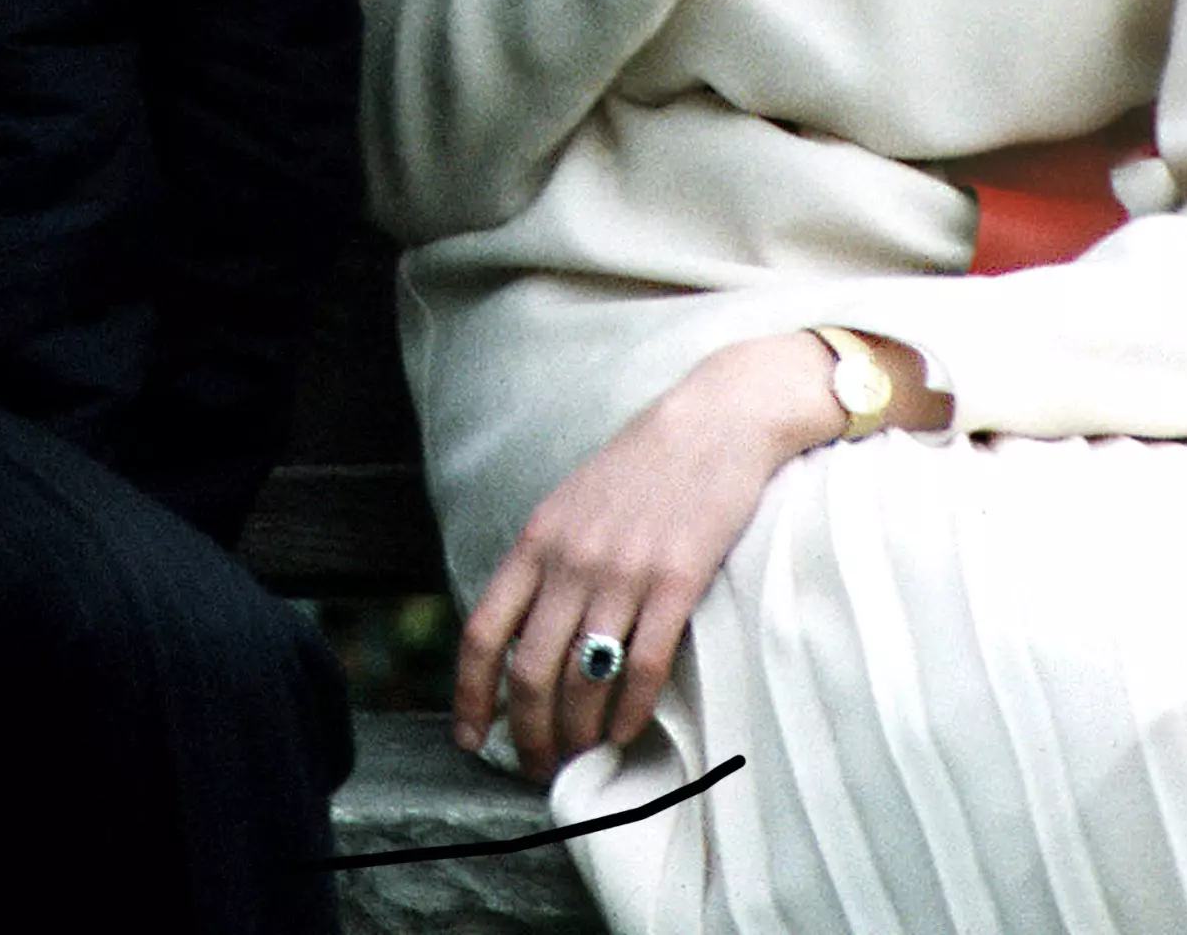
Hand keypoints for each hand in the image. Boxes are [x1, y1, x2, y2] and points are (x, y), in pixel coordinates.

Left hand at [457, 333, 841, 776]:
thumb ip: (545, 562)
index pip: (483, 633)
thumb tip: (522, 632)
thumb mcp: (571, 504)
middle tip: (537, 765)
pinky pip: (643, 668)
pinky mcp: (677, 582)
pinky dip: (629, 712)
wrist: (715, 421)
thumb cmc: (642, 466)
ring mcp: (623, 572)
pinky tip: (625, 732)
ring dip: (578, 733)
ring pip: (584, 680)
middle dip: (529, 733)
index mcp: (537, 541)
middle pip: (531, 672)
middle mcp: (571, 560)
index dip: (470, 695)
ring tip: (581, 756)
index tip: (471, 738)